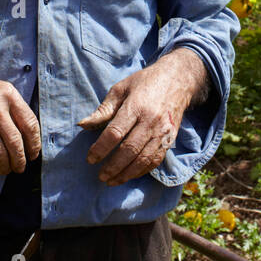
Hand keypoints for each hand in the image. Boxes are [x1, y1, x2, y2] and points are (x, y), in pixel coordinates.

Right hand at [0, 53, 40, 174]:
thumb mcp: (0, 89)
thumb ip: (14, 108)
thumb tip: (28, 136)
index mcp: (9, 96)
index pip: (30, 125)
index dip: (34, 144)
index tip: (33, 154)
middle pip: (16, 143)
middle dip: (20, 160)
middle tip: (19, 167)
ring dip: (4, 166)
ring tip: (4, 169)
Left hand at [79, 49, 207, 186]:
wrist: (177, 79)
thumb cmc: (144, 83)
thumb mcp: (120, 89)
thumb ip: (103, 110)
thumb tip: (83, 125)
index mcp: (135, 106)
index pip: (115, 133)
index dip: (101, 148)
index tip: (90, 158)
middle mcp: (150, 121)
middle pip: (130, 150)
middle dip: (113, 167)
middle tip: (100, 176)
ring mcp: (162, 131)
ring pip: (143, 159)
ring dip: (126, 174)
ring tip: (112, 181)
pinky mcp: (170, 139)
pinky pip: (156, 160)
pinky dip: (142, 171)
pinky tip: (130, 175)